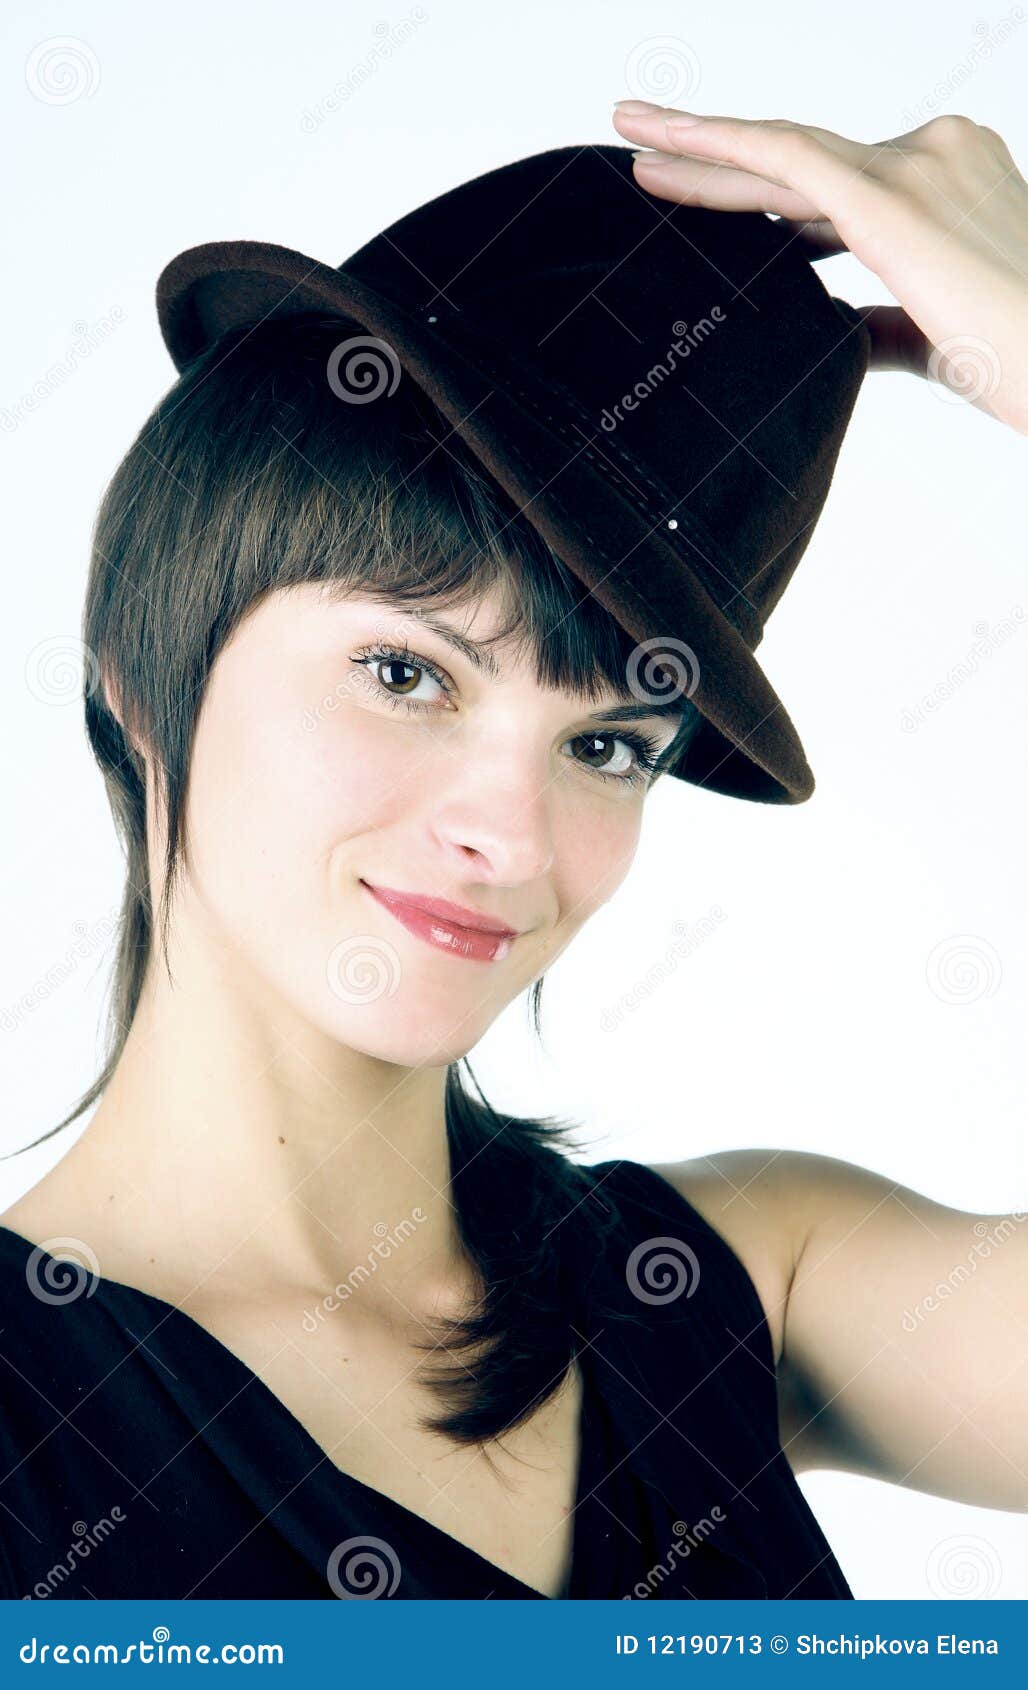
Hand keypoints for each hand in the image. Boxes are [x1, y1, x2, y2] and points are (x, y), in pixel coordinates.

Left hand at [611, 101, 1027, 434]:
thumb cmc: (1023, 365)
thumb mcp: (937, 335)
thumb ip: (882, 324)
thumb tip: (841, 333)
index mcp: (944, 184)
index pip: (829, 184)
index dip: (758, 188)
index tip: (699, 188)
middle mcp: (931, 156)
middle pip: (798, 161)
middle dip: (714, 157)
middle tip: (641, 142)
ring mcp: (916, 168)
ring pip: (783, 157)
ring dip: (702, 153)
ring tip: (634, 143)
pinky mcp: (894, 199)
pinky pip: (790, 157)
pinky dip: (724, 146)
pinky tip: (669, 144)